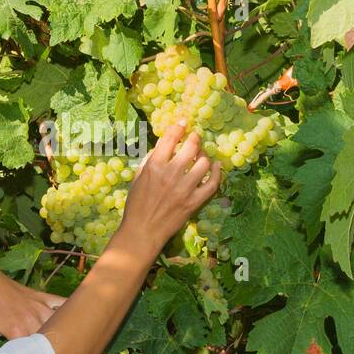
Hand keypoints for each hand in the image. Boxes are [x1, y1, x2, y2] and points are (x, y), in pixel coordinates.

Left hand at [0, 262, 66, 353]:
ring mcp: (40, 307)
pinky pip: (61, 304)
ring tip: (70, 348)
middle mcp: (33, 320)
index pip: (33, 353)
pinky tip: (79, 320)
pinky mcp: (43, 297)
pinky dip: (71, 311)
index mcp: (18, 331)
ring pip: (60, 324)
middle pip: (50, 341)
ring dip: (64, 335)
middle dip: (54, 353)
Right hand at [117, 122, 221, 254]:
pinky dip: (217, 173)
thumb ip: (151, 159)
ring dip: (204, 156)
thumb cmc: (136, 204)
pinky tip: (216, 166)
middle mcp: (171, 174)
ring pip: (204, 163)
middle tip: (195, 139)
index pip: (171, 138)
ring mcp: (185, 189)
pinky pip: (213, 184)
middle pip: (191, 147)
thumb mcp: (138, 177)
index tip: (183, 122)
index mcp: (154, 166)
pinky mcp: (194, 202)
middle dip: (195, 139)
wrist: (143, 231)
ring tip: (201, 156)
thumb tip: (166, 145)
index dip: (179, 126)